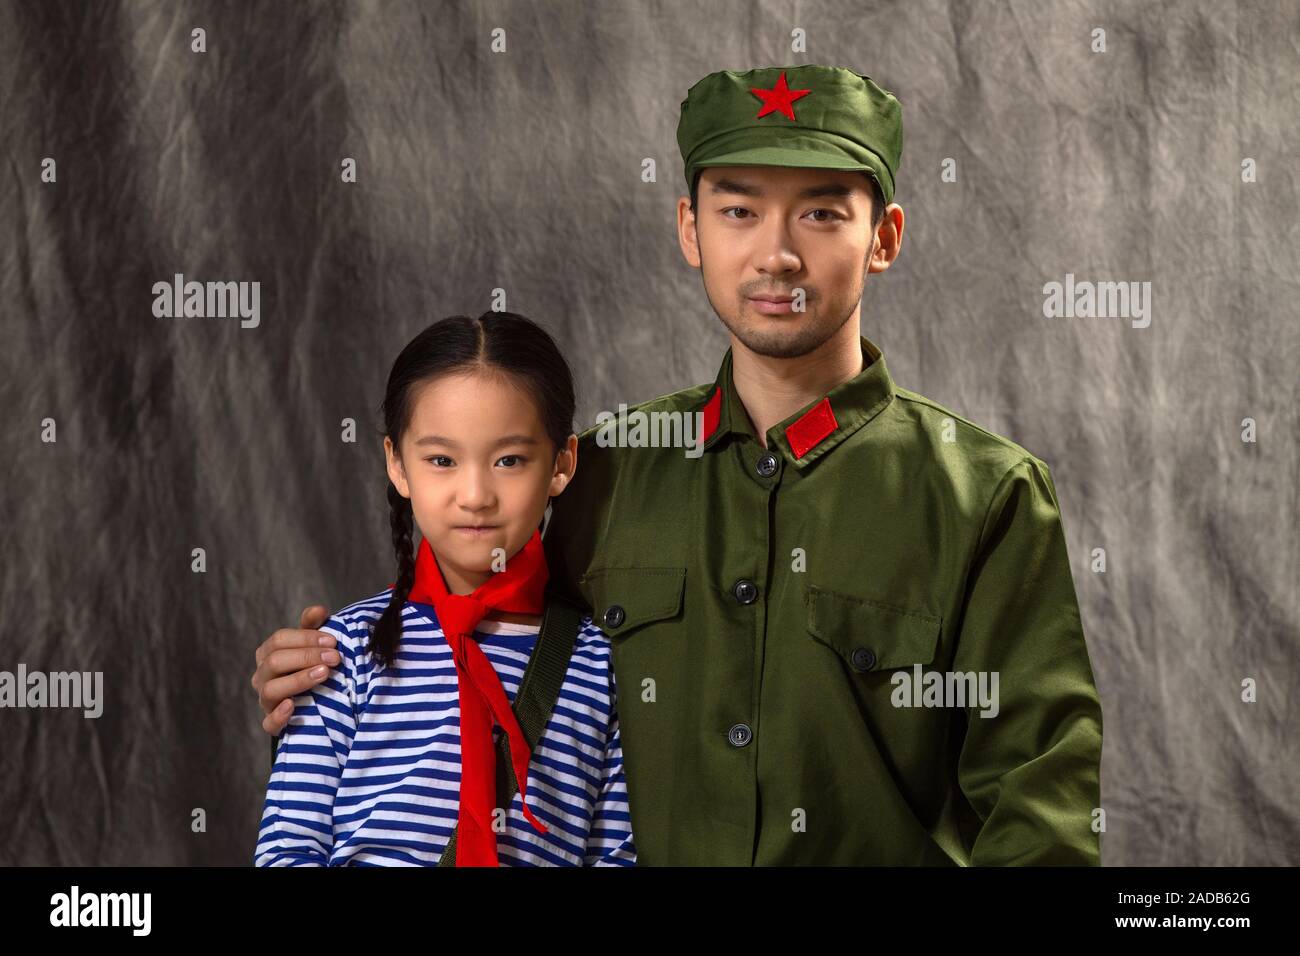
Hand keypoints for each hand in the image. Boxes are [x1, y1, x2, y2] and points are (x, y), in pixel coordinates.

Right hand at [252, 605, 337, 735]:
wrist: (316, 702)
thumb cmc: (312, 666)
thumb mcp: (313, 645)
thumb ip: (314, 626)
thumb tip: (320, 610)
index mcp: (268, 653)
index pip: (279, 640)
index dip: (306, 638)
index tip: (333, 640)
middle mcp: (262, 676)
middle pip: (275, 662)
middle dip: (307, 657)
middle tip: (335, 657)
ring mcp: (265, 701)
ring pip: (271, 690)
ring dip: (298, 680)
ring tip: (324, 674)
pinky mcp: (272, 724)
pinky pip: (269, 723)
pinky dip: (279, 715)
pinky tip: (293, 706)